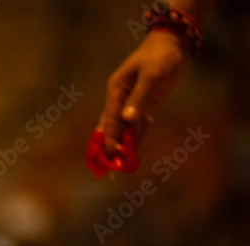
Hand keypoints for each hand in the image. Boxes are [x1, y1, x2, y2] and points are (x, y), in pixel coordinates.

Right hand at [98, 30, 187, 155]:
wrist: (174, 42)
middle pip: (113, 126)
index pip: (110, 118)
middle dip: (110, 145)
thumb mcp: (151, 75)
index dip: (108, 137)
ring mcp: (134, 102)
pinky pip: (140, 124)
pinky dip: (137, 137)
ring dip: (124, 144)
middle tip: (108, 167)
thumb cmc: (160, 55)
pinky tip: (134, 151)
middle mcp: (121, 98)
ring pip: (125, 127)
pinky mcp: (148, 103)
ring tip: (121, 165)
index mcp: (116, 90)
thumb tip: (127, 119)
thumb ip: (139, 98)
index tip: (108, 154)